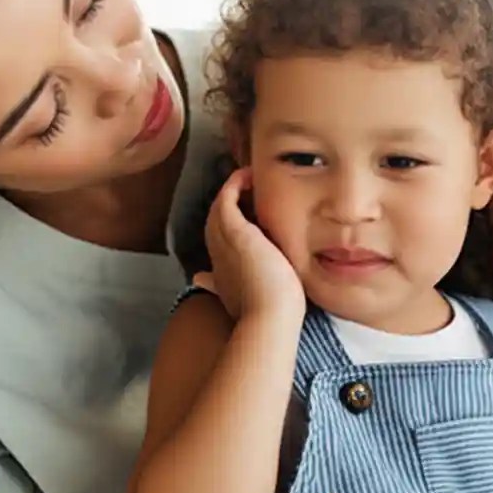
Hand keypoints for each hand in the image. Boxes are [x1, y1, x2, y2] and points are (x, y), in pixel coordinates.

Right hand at [203, 168, 304, 319]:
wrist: (270, 316)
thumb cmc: (274, 314)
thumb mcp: (261, 299)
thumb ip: (252, 290)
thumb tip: (224, 289)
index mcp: (225, 274)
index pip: (223, 245)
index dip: (234, 228)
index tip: (250, 215)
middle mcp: (218, 255)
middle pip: (218, 221)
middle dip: (232, 205)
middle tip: (250, 190)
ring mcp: (221, 242)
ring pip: (219, 208)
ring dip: (233, 191)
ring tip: (250, 180)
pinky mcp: (232, 230)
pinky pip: (225, 197)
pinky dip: (234, 184)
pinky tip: (249, 176)